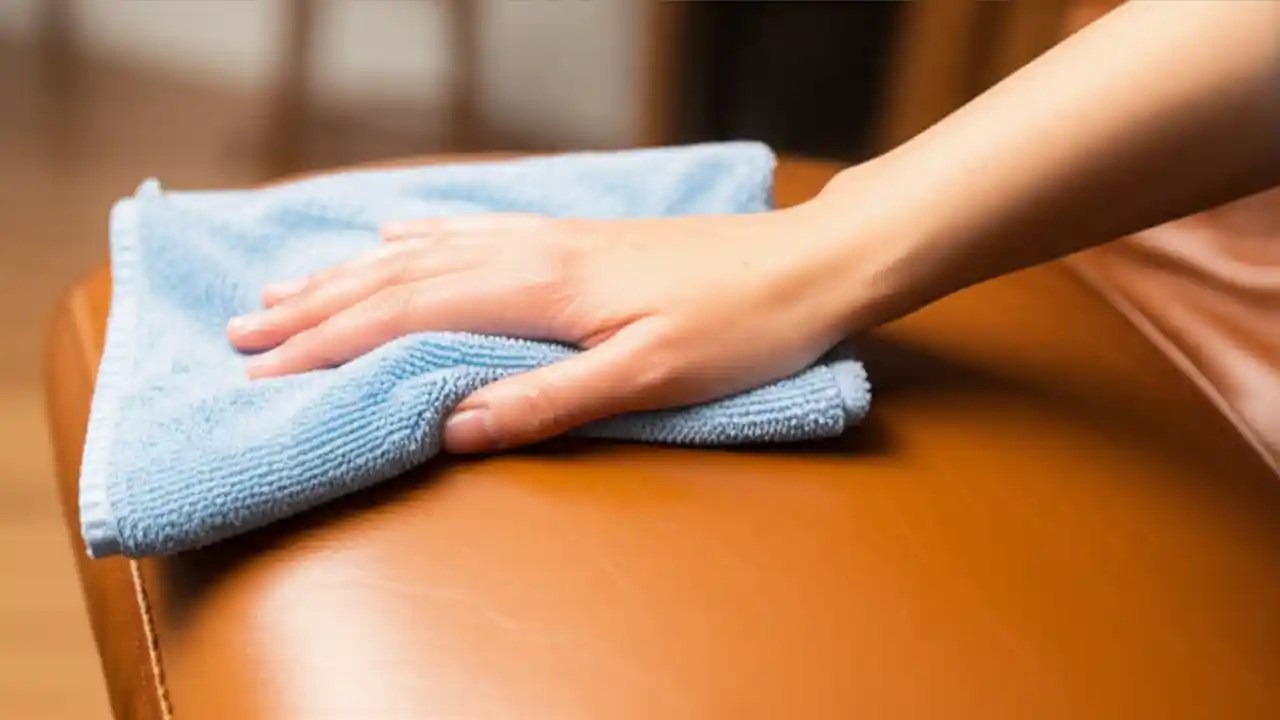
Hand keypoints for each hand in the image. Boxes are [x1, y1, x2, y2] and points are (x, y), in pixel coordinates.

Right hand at [226, 191, 879, 453]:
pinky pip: (471, 231)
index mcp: (539, 287)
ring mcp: (550, 239)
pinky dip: (418, 238)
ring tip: (290, 288)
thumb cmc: (738, 329)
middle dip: (318, 309)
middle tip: (244, 332)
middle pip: (399, 278)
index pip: (409, 315)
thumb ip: (547, 399)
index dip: (332, 343)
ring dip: (351, 273)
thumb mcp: (647, 376)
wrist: (805, 265)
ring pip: (425, 252)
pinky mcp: (573, 239)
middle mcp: (530, 251)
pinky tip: (392, 235)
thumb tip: (449, 426)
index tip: (265, 368)